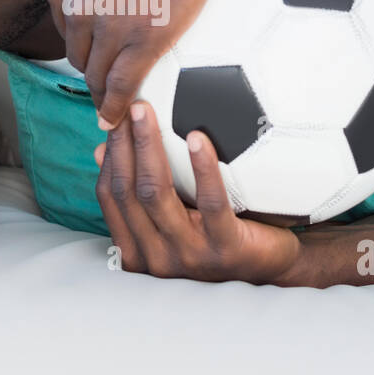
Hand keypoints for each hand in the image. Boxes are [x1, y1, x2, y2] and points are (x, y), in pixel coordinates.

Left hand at [44, 0, 230, 129]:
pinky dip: (116, 108)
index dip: (82, 46)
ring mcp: (109, 26)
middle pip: (79, 56)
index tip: (96, 57)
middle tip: (106, 86)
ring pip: (97, 76)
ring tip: (112, 109)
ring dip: (104, 96)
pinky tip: (117, 119)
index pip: (64, 30)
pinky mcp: (142, 41)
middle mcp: (77, 7)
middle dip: (93, 71)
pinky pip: (120, 86)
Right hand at [95, 100, 305, 285]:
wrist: (270, 269)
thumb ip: (141, 192)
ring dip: (149, 147)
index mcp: (138, 250)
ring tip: (147, 113)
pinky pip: (210, 202)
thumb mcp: (173, 216)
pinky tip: (198, 139)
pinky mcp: (225, 248)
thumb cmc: (217, 236)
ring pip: (157, 193)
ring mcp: (190, 255)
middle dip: (124, 144)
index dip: (110, 155)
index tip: (113, 120)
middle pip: (128, 191)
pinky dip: (202, 168)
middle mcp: (157, 258)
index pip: (109, 197)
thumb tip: (103, 150)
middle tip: (130, 106)